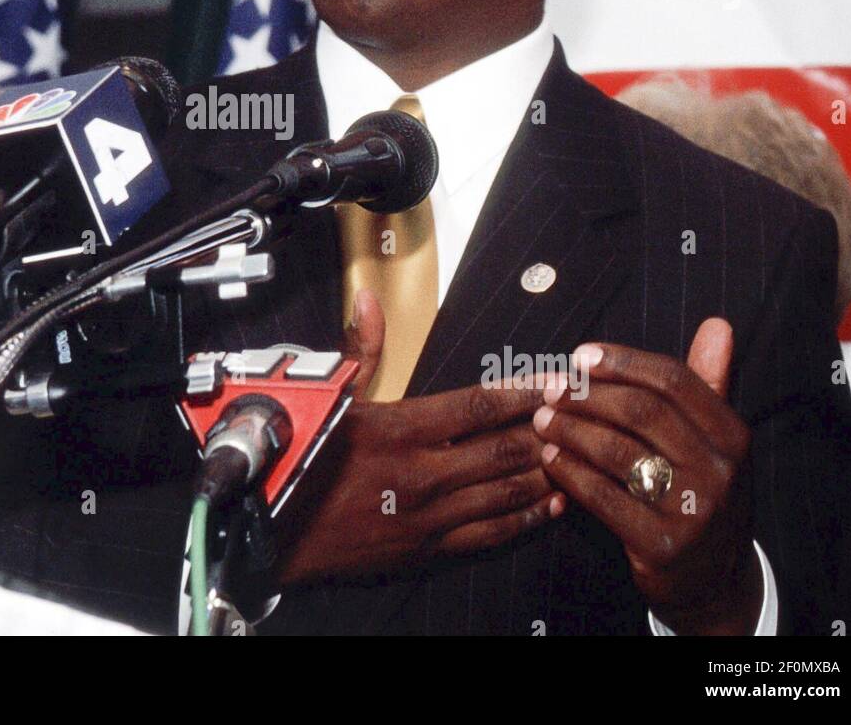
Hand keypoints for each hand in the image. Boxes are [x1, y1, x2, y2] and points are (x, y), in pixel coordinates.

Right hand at [277, 290, 566, 585]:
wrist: (270, 530)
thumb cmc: (296, 458)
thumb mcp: (327, 396)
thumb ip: (361, 349)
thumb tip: (371, 301)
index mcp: (398, 428)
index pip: (476, 406)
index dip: (520, 393)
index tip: (552, 381)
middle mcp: (420, 472)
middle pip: (502, 449)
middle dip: (546, 430)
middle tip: (580, 415)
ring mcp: (427, 515)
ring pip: (503, 492)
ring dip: (544, 473)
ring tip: (577, 456)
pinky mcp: (425, 549)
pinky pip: (488, 533)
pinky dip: (524, 518)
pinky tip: (548, 505)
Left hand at [533, 317, 760, 633]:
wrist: (711, 579)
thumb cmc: (694, 490)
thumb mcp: (711, 441)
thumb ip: (706, 382)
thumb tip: (717, 324)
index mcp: (732, 435)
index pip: (673, 380)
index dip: (622, 362)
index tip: (579, 356)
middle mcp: (721, 471)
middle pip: (641, 412)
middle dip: (587, 394)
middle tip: (549, 389)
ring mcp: (695, 511)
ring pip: (617, 452)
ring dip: (570, 429)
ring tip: (541, 420)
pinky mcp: (664, 546)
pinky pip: (603, 496)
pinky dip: (569, 471)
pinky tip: (549, 458)